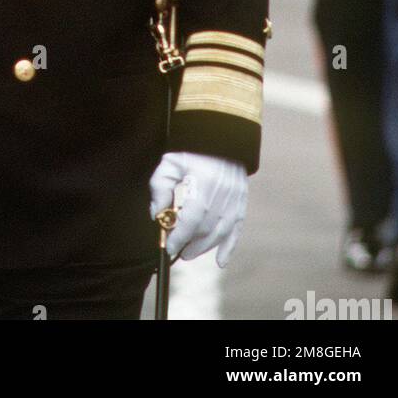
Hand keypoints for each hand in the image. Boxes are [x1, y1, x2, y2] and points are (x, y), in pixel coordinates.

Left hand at [149, 150, 247, 266]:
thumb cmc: (191, 148)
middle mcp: (222, 195)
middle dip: (190, 244)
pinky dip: (229, 248)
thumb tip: (156, 214)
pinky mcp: (241, 202)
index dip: (179, 236)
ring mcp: (234, 200)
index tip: (168, 245)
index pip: (191, 220)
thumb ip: (160, 187)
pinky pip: (236, 230)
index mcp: (203, 184)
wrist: (220, 135)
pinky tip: (221, 262)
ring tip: (189, 253)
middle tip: (177, 250)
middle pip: (206, 230)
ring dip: (204, 247)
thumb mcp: (170, 162)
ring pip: (220, 233)